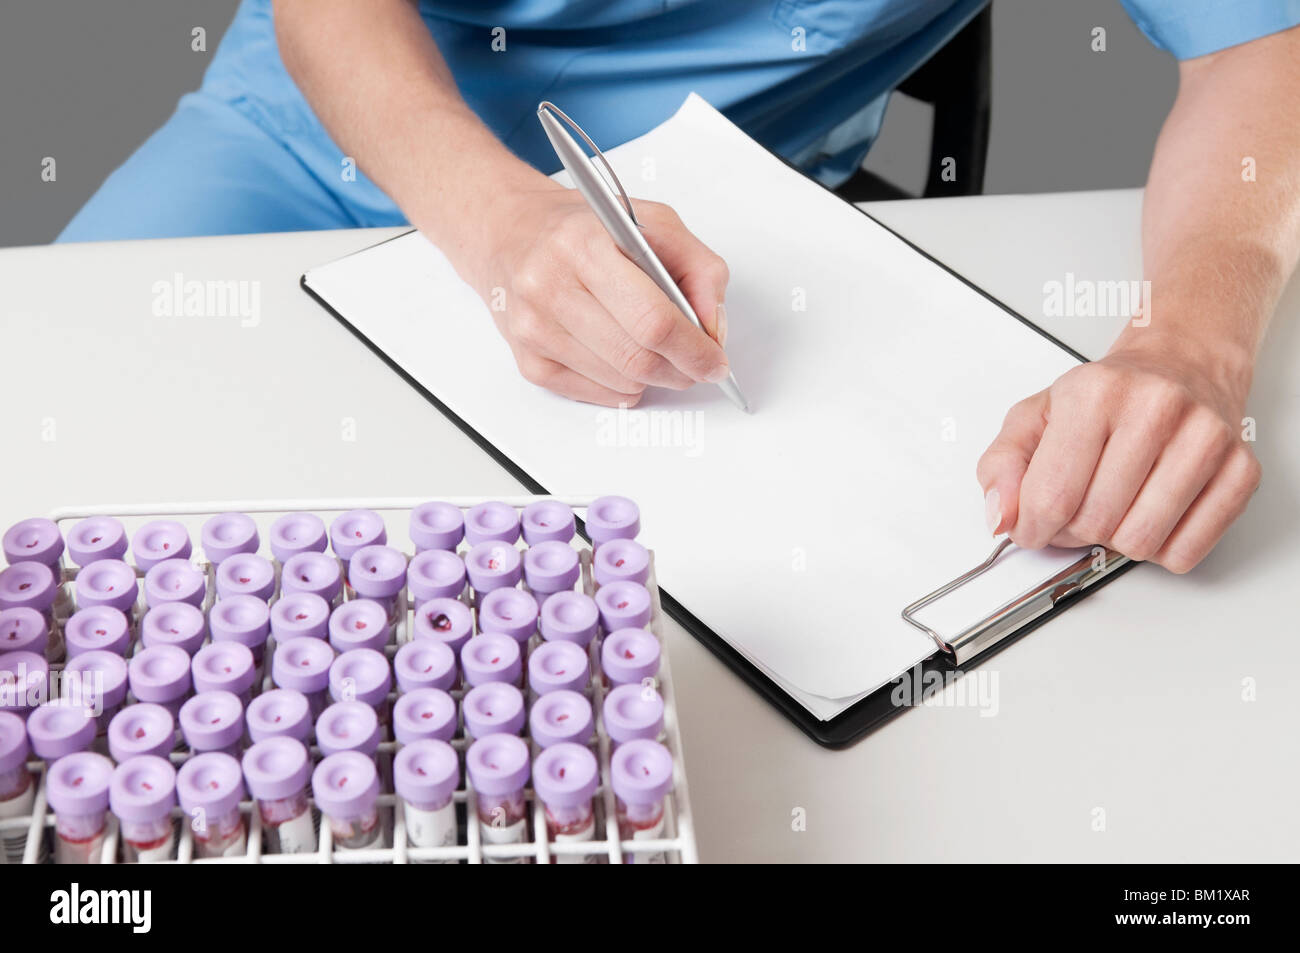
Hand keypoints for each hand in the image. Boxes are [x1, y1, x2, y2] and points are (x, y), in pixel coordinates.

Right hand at [458, 176, 731, 405]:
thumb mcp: (653, 222)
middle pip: (637, 358)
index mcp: (583, 243)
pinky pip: (595, 394)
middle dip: (681, 370)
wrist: (510, 233)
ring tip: (657, 351)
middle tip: (696, 363)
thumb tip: (713, 329)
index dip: (694, 349)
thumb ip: (699, 269)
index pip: (652, 319)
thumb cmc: (582, 228)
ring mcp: (534, 328)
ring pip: (620, 381)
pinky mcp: (527, 360)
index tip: (715, 360)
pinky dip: (623, 386)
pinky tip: (622, 358)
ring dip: (654, 377)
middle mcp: (550, 286)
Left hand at [976, 331, 1260, 572]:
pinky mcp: (1241, 469)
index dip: (1032, 528)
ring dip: (1118, 539)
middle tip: (1079, 505)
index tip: (1032, 527)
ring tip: (1116, 505)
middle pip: (1095, 523)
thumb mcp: (1034, 416)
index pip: (1051, 498)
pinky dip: (1162, 547)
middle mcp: (1155, 409)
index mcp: (1095, 394)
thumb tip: (1000, 517)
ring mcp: (1205, 439)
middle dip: (1075, 529)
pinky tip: (1152, 511)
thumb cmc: (1108, 395)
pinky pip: (1187, 551)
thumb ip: (1002, 467)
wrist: (1181, 363)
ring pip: (1141, 543)